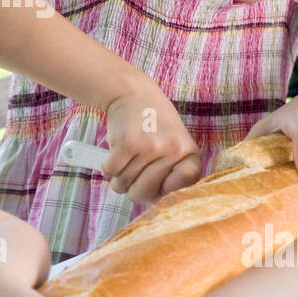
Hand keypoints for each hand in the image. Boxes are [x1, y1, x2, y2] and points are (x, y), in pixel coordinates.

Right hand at [100, 79, 201, 203]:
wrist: (135, 94)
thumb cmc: (156, 127)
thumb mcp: (176, 147)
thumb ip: (173, 175)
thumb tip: (157, 201)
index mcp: (190, 156)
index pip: (180, 191)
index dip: (164, 190)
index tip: (160, 181)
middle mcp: (173, 152)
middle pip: (143, 194)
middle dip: (133, 187)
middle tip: (135, 171)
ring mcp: (150, 147)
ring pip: (123, 184)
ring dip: (119, 175)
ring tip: (127, 157)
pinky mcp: (127, 143)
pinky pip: (110, 172)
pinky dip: (108, 166)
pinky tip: (117, 152)